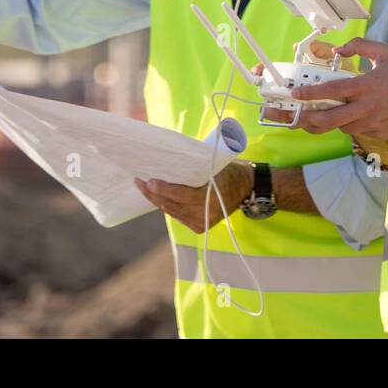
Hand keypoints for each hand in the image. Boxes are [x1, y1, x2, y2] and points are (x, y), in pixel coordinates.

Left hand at [133, 161, 253, 233]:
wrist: (247, 188)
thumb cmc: (230, 171)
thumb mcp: (214, 165)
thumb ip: (194, 167)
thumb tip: (169, 160)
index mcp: (211, 199)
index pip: (181, 195)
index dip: (163, 189)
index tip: (148, 181)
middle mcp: (205, 214)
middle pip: (172, 205)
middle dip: (153, 194)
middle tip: (139, 181)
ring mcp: (202, 223)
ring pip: (172, 212)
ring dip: (158, 200)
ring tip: (144, 187)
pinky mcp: (199, 227)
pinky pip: (178, 215)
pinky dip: (168, 206)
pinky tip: (158, 196)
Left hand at [286, 37, 387, 141]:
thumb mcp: (384, 52)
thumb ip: (358, 46)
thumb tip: (338, 50)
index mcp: (365, 86)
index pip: (331, 90)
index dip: (311, 94)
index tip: (296, 94)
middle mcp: (366, 107)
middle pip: (329, 120)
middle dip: (309, 120)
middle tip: (298, 117)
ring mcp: (372, 123)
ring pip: (341, 128)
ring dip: (330, 122)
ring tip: (321, 116)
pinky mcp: (378, 134)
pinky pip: (357, 132)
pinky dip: (350, 125)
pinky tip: (351, 117)